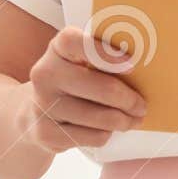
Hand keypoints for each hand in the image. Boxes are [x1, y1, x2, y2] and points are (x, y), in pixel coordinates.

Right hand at [18, 27, 147, 155]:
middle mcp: (45, 74)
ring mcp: (42, 105)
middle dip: (129, 100)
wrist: (33, 112)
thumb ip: (102, 58)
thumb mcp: (79, 61)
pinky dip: (106, 134)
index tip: (131, 64)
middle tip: (142, 106)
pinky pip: (92, 137)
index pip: (75, 42)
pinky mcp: (46, 133)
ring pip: (100, 117)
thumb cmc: (71, 80)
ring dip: (123, 121)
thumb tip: (144, 69)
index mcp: (57, 49)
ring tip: (133, 120)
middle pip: (102, 88)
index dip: (104, 53)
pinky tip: (107, 129)